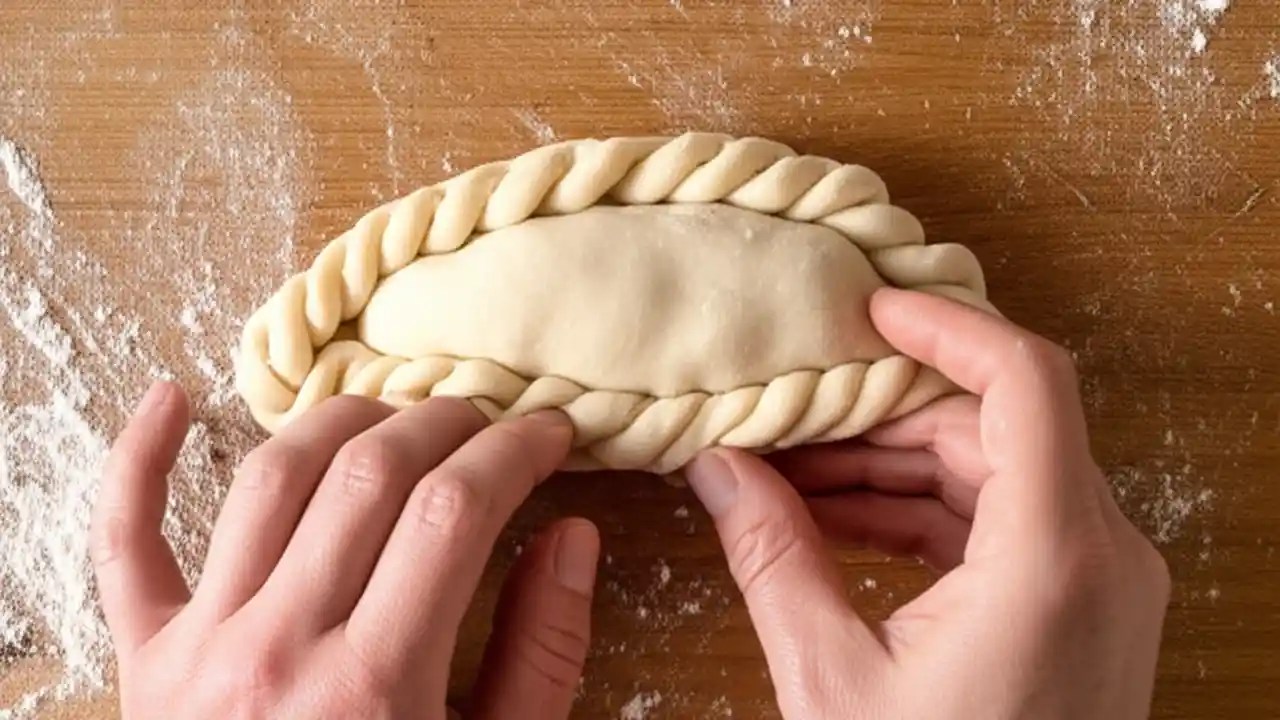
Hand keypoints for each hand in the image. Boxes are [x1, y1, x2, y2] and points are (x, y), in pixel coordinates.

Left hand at [92, 388, 598, 719]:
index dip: (514, 451)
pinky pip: (121, 543)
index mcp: (376, 688)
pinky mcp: (143, 661)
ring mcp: (199, 649)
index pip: (455, 510)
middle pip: (370, 475)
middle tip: (487, 422)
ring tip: (395, 412)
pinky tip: (169, 399)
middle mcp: (280, 651)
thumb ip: (541, 655)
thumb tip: (569, 536)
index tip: (548, 434)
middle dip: (446, 423)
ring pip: (269, 479)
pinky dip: (135, 461)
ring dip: (342, 421)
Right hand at [686, 287, 1170, 719]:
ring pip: (993, 470)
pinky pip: (1000, 522)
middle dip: (881, 411)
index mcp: (1051, 556)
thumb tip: (716, 465)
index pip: (1024, 380)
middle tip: (788, 408)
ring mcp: (1100, 580)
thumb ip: (771, 557)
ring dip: (891, 463)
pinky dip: (920, 511)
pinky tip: (834, 520)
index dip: (945, 325)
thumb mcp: (832, 678)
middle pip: (993, 423)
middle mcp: (1101, 553)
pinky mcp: (1080, 606)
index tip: (868, 307)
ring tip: (790, 470)